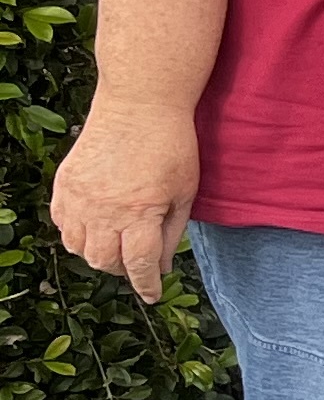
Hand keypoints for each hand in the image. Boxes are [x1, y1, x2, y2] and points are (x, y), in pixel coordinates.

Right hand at [50, 97, 198, 303]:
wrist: (139, 105)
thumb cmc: (171, 147)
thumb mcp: (184, 193)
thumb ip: (171, 234)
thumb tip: (163, 268)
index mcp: (140, 213)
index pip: (138, 265)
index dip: (146, 284)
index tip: (152, 295)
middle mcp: (104, 210)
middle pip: (104, 261)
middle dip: (123, 268)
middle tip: (138, 260)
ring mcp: (79, 198)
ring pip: (78, 247)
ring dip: (97, 252)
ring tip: (117, 242)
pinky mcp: (64, 185)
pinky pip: (62, 224)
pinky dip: (77, 233)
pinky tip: (95, 225)